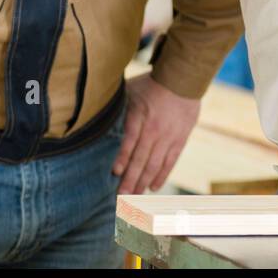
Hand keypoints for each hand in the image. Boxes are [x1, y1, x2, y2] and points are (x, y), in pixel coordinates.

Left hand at [113, 73, 198, 193]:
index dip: (123, 157)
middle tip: (122, 197)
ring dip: (144, 182)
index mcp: (139, 116)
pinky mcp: (180, 140)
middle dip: (131, 179)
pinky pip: (170, 162)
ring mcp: (168, 136)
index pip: (130, 140)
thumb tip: (94, 114)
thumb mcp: (130, 91)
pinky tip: (153, 187)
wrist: (183, 80)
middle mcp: (154, 129)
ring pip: (155, 164)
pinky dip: (161, 176)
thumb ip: (117, 107)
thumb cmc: (151, 85)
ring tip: (135, 197)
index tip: (115, 173)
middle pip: (141, 158)